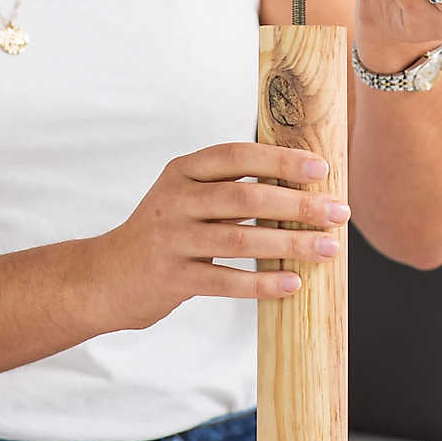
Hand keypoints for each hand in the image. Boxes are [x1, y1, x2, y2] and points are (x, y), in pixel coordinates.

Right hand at [94, 143, 349, 330]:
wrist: (103, 277)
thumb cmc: (161, 232)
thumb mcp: (183, 195)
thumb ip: (227, 186)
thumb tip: (297, 184)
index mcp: (182, 171)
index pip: (236, 155)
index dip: (280, 159)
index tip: (321, 167)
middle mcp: (175, 200)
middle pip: (245, 197)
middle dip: (297, 204)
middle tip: (338, 211)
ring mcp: (171, 239)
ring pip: (240, 239)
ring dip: (290, 244)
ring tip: (328, 248)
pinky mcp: (172, 278)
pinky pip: (225, 281)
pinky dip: (262, 282)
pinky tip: (292, 284)